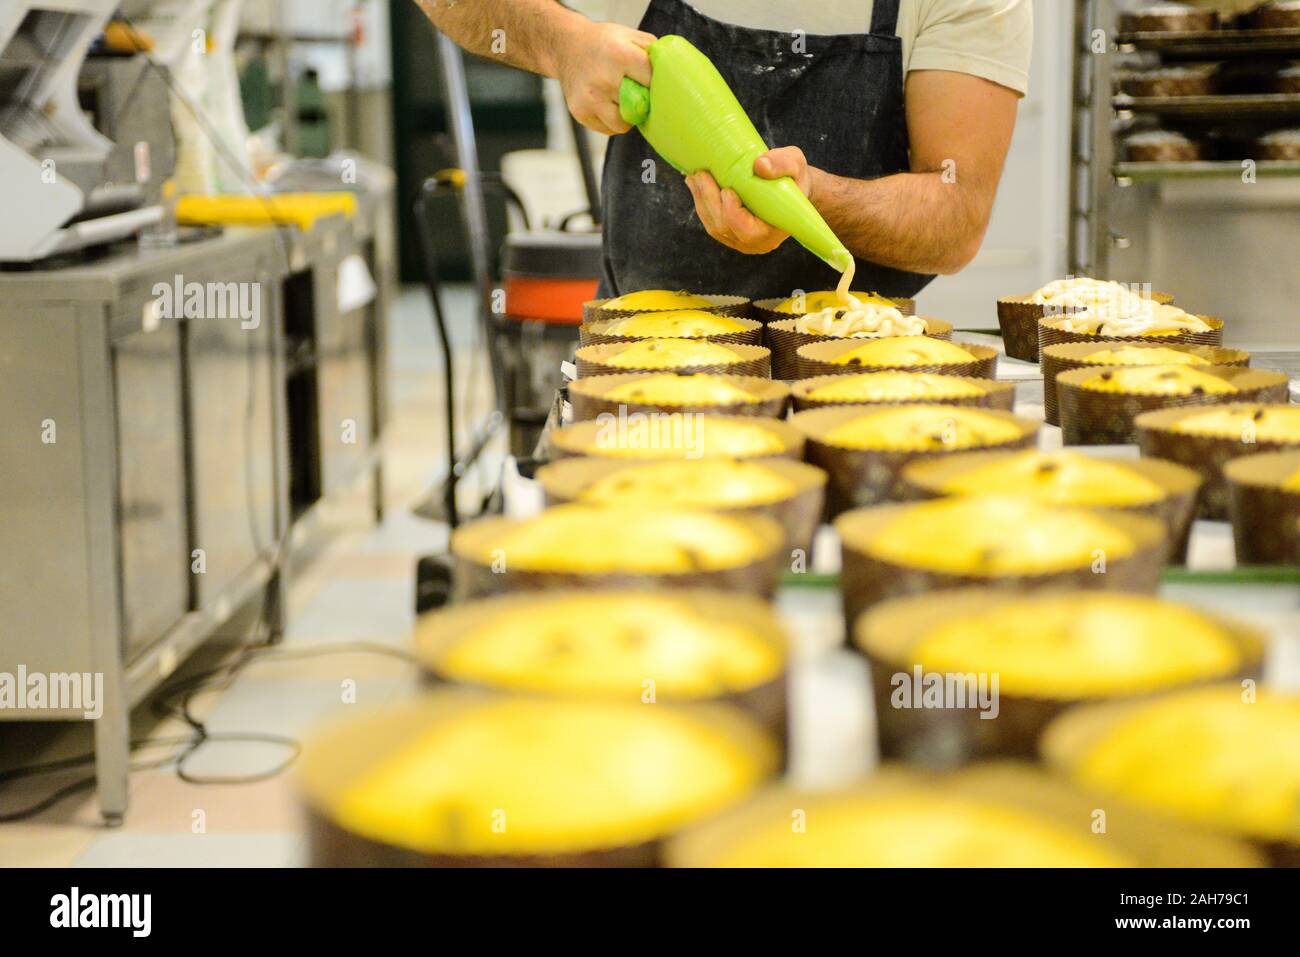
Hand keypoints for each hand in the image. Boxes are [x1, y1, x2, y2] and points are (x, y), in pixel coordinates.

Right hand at [555, 21, 654, 134]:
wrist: (567, 48)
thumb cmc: (604, 44)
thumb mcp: (630, 36)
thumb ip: (652, 53)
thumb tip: (672, 75)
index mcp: (620, 55)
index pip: (651, 81)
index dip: (655, 85)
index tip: (654, 84)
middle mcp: (604, 78)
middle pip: (639, 107)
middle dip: (642, 102)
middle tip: (638, 92)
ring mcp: (590, 98)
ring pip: (623, 124)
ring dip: (627, 116)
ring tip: (622, 100)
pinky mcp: (581, 113)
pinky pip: (608, 129)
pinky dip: (612, 120)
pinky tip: (607, 103)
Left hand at [685, 147, 814, 254]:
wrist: (792, 189)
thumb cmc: (795, 178)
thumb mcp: (796, 165)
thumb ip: (782, 164)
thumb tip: (759, 165)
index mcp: (773, 233)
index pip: (747, 231)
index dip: (733, 212)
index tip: (727, 189)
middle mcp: (755, 243)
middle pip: (724, 227)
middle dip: (709, 200)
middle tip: (700, 175)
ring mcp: (740, 241)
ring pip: (713, 226)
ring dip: (701, 201)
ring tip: (694, 177)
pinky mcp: (729, 233)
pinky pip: (711, 223)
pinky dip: (702, 204)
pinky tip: (696, 185)